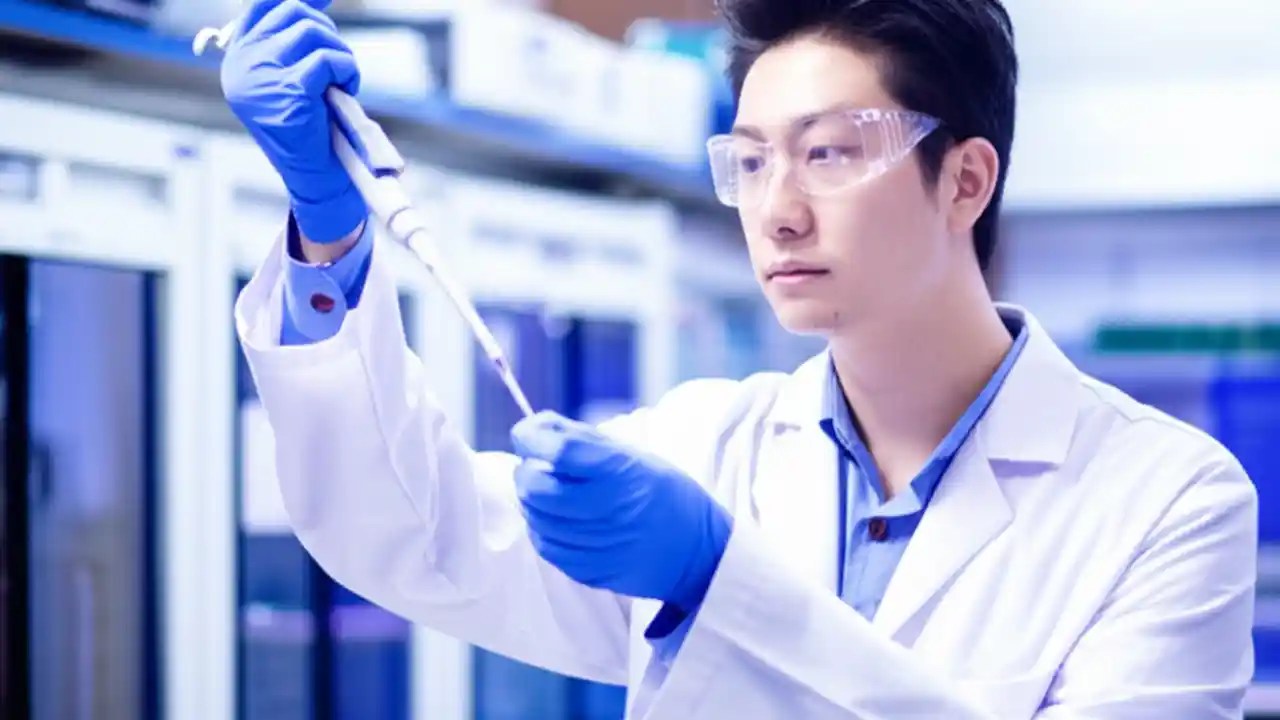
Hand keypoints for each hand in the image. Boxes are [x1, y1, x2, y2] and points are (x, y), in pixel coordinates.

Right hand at [221, 0, 366, 242]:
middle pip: (293, 11)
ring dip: (340, 55)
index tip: (324, 2)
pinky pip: (327, 60)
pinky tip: (345, 93)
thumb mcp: (292, 78)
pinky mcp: (287, 89)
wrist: (314, 177)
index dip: (302, 2)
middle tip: (339, 66)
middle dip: (326, 32)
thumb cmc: (309, 128)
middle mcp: (241, 63)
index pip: (264, 5)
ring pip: (313, 32)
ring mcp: (260, 75)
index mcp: (237, 57)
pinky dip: (346, 71)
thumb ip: (294, 42)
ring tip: (342, 84)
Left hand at [511, 412, 731, 611]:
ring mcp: (599, 545)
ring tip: (550, 493)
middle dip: (525, 472)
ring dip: (532, 501)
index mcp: (623, 472)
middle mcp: (610, 509)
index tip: (526, 434)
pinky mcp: (590, 572)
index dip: (531, 438)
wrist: (696, 551)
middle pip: (537, 489)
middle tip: (536, 466)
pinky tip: (556, 520)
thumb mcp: (632, 455)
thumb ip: (581, 438)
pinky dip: (542, 529)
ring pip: (536, 519)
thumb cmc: (662, 493)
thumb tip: (531, 426)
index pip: (560, 451)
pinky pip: (546, 547)